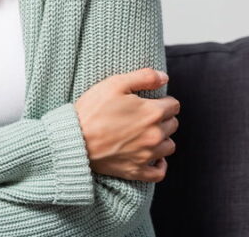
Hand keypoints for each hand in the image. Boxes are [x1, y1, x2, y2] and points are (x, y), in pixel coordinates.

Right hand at [74, 68, 180, 182]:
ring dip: (161, 139)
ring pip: (169, 146)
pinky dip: (159, 165)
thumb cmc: (92, 110)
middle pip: (173, 125)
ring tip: (145, 134)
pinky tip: (153, 157)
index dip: (162, 101)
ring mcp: (147, 155)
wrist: (74, 139)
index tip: (150, 102)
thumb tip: (164, 77)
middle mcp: (155, 135)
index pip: (174, 105)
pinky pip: (160, 172)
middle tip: (144, 116)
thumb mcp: (114, 84)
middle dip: (162, 119)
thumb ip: (143, 77)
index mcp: (152, 113)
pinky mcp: (137, 170)